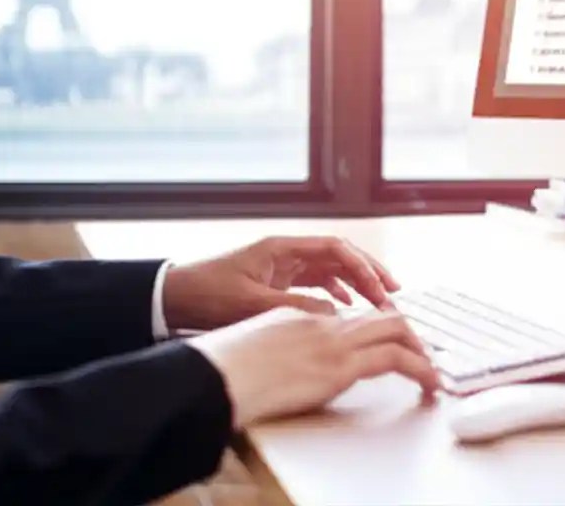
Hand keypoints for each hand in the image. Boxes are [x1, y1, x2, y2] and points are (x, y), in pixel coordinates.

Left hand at [163, 236, 399, 331]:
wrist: (172, 298)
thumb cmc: (206, 295)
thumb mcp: (251, 304)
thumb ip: (295, 308)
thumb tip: (335, 315)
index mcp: (282, 249)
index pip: (336, 249)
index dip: (363, 268)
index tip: (381, 289)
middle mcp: (286, 253)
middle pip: (339, 256)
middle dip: (368, 273)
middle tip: (392, 293)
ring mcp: (282, 266)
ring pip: (331, 269)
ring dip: (355, 283)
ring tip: (377, 302)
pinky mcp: (276, 281)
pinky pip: (316, 281)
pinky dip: (335, 291)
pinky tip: (344, 305)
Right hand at [189, 308, 438, 427]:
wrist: (213, 377)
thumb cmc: (223, 370)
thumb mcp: (258, 349)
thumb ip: (285, 347)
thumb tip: (295, 363)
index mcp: (303, 318)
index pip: (355, 317)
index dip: (379, 327)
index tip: (392, 341)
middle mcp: (323, 323)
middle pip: (383, 316)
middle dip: (409, 333)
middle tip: (424, 354)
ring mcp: (333, 341)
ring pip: (396, 330)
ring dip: (420, 350)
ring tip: (432, 371)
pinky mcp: (339, 365)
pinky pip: (395, 358)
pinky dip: (420, 368)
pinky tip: (430, 382)